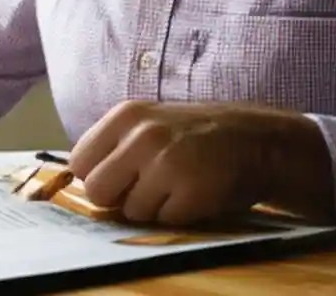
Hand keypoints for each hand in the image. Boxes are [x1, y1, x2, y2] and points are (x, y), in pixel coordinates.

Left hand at [67, 100, 333, 225]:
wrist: (256, 139)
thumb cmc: (194, 138)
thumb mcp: (148, 125)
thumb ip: (114, 147)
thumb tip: (79, 183)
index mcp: (125, 116)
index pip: (79, 162)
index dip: (96, 177)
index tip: (116, 180)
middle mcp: (142, 135)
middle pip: (97, 190)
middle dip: (117, 199)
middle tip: (144, 190)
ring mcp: (166, 162)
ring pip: (132, 211)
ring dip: (153, 208)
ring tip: (176, 186)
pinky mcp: (191, 189)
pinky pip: (164, 220)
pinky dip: (178, 215)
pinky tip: (195, 194)